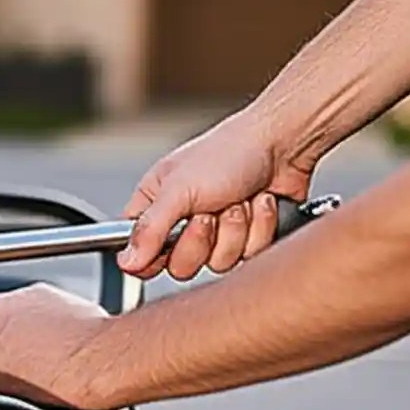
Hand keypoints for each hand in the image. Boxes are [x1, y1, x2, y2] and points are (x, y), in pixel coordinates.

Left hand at [0, 283, 115, 409]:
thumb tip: (19, 308)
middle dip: (0, 345)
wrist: (95, 362)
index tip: (14, 328)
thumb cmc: (79, 330)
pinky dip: (16, 389)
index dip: (1, 322)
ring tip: (39, 367)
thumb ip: (20, 302)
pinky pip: (3, 392)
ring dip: (8, 369)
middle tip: (28, 349)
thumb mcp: (46, 297)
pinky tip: (40, 383)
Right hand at [120, 112, 313, 280]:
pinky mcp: (246, 239)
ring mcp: (217, 233)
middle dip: (203, 238)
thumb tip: (125, 261)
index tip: (167, 246)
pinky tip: (259, 203)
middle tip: (210, 209)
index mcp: (156, 205)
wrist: (284, 144)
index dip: (151, 256)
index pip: (138, 250)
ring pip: (219, 263)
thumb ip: (148, 229)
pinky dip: (260, 227)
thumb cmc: (229, 151)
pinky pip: (249, 256)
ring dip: (236, 230)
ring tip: (239, 199)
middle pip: (181, 265)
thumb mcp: (178, 189)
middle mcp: (183, 222)